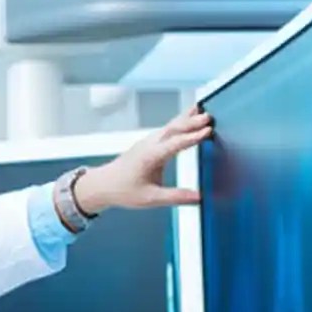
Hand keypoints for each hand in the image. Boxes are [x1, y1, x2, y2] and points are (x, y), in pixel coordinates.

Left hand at [73, 105, 213, 213]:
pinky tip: (187, 119)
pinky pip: (166, 129)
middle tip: (209, 117)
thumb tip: (198, 198)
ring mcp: (147, 142)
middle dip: (191, 122)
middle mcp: (148, 146)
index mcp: (149, 157)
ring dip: (186, 119)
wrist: (102, 185)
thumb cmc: (122, 191)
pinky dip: (179, 123)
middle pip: (173, 129)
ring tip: (203, 112)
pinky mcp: (148, 143)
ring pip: (169, 127)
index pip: (175, 144)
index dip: (192, 137)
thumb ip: (175, 197)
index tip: (208, 131)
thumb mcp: (150, 199)